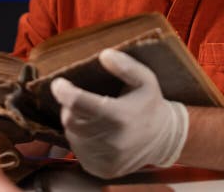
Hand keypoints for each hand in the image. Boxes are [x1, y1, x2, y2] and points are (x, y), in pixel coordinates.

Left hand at [50, 48, 188, 178]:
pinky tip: (95, 132)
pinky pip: (78, 151)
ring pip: (72, 136)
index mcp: (120, 116)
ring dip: (75, 123)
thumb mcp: (146, 80)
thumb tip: (104, 55)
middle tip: (80, 99)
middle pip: (71, 120)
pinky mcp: (101, 169)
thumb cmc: (150, 105)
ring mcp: (105, 158)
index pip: (79, 103)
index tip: (59, 83)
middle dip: (70, 107)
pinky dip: (80, 139)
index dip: (64, 92)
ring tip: (92, 116)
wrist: (164, 140)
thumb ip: (126, 66)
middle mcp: (111, 141)